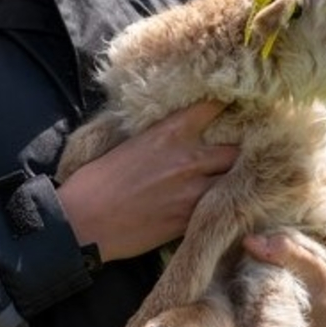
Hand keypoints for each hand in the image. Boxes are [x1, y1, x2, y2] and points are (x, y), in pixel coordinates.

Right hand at [57, 101, 238, 262]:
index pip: (212, 107)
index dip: (227, 106)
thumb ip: (159, 135)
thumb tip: (175, 130)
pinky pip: (220, 207)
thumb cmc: (96, 180)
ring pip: (234, 180)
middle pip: (235, 148)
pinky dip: (223, 205)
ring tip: (235, 180)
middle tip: (241, 153)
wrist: (83, 220)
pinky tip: (223, 205)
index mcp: (169, 132)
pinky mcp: (190, 219)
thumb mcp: (128, 143)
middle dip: (239, 150)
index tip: (234, 107)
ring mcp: (193, 190)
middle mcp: (188, 158)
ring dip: (233, 179)